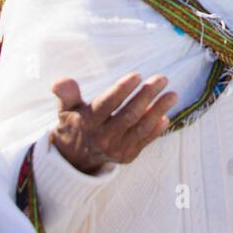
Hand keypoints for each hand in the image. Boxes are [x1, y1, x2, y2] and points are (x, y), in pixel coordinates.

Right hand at [48, 73, 177, 174]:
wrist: (77, 156)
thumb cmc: (76, 122)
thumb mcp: (66, 108)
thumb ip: (66, 93)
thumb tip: (60, 82)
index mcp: (88, 122)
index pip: (107, 104)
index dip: (122, 90)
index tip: (137, 76)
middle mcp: (103, 137)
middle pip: (129, 115)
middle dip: (147, 96)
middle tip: (162, 78)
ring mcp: (117, 149)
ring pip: (141, 129)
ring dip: (158, 111)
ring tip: (172, 95)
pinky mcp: (128, 156)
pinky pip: (145, 141)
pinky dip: (157, 129)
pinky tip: (166, 115)